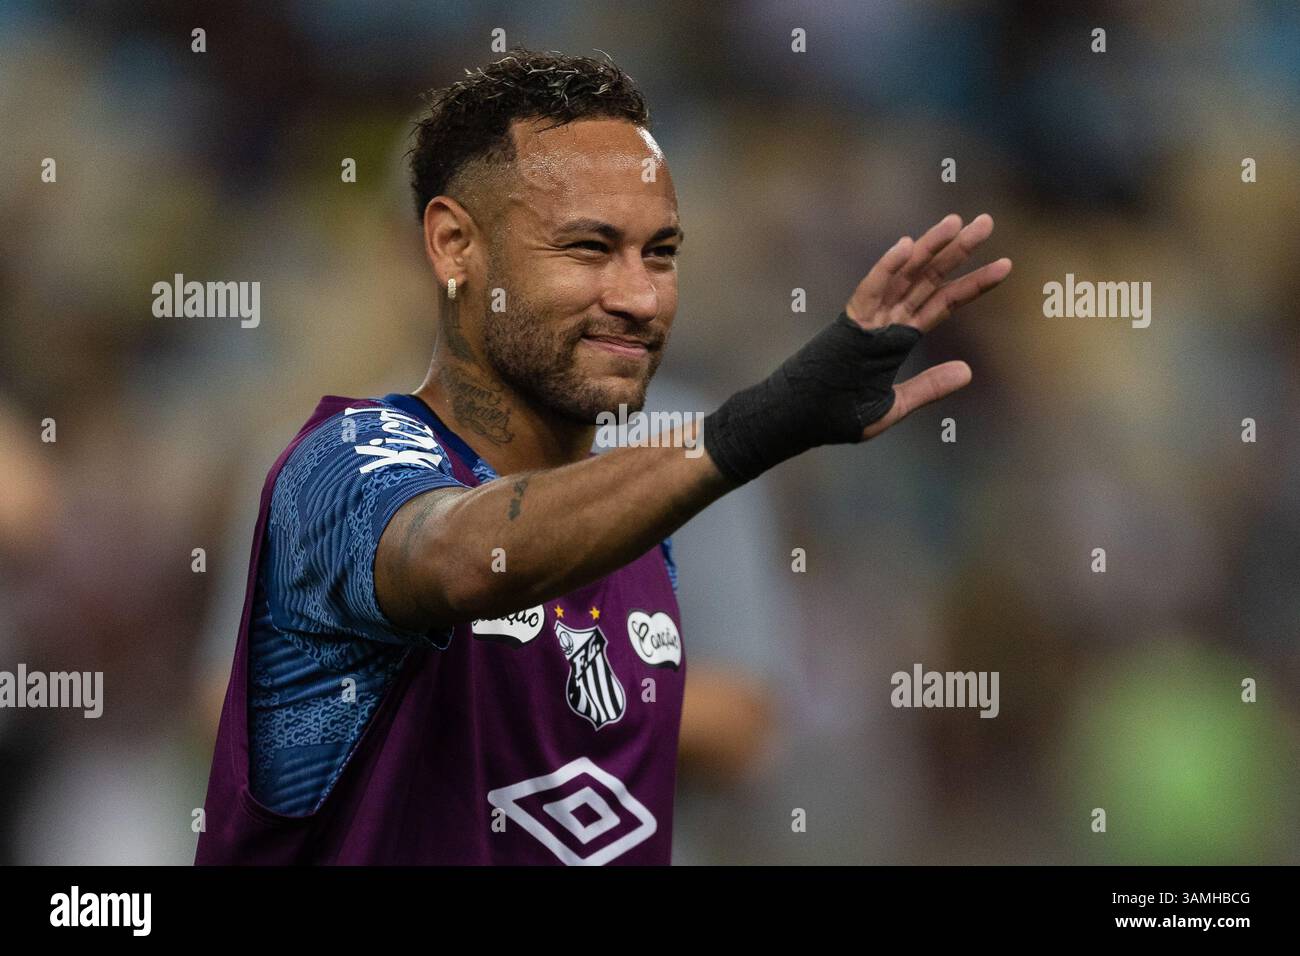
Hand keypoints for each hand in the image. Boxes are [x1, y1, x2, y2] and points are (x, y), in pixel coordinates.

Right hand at [844, 213, 1010, 439]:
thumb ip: (928, 388)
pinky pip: (868, 291)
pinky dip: (885, 269)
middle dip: (957, 251)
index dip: (973, 285)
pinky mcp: (846, 325)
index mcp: (898, 338)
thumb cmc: (835, 416)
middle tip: (986, 222)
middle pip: (929, 279)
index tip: (1006, 266)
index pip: (943, 303)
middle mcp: (886, 321)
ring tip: (956, 222)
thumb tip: (969, 372)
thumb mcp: (892, 407)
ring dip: (929, 249)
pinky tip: (906, 245)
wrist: (797, 423)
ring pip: (903, 277)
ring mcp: (866, 320)